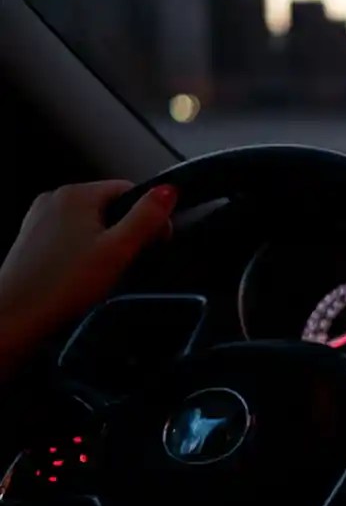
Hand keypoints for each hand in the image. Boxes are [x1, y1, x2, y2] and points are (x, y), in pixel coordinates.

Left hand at [0, 181, 175, 378]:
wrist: (16, 315)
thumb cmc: (64, 285)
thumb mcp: (119, 249)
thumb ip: (147, 217)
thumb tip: (168, 190)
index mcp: (76, 194)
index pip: (129, 190)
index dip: (149, 215)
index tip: (155, 242)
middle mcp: (55, 198)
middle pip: (109, 206)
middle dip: (124, 231)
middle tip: (126, 262)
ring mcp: (40, 218)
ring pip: (90, 222)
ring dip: (104, 242)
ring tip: (102, 271)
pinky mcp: (32, 238)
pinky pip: (70, 235)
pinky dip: (82, 250)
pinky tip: (81, 273)